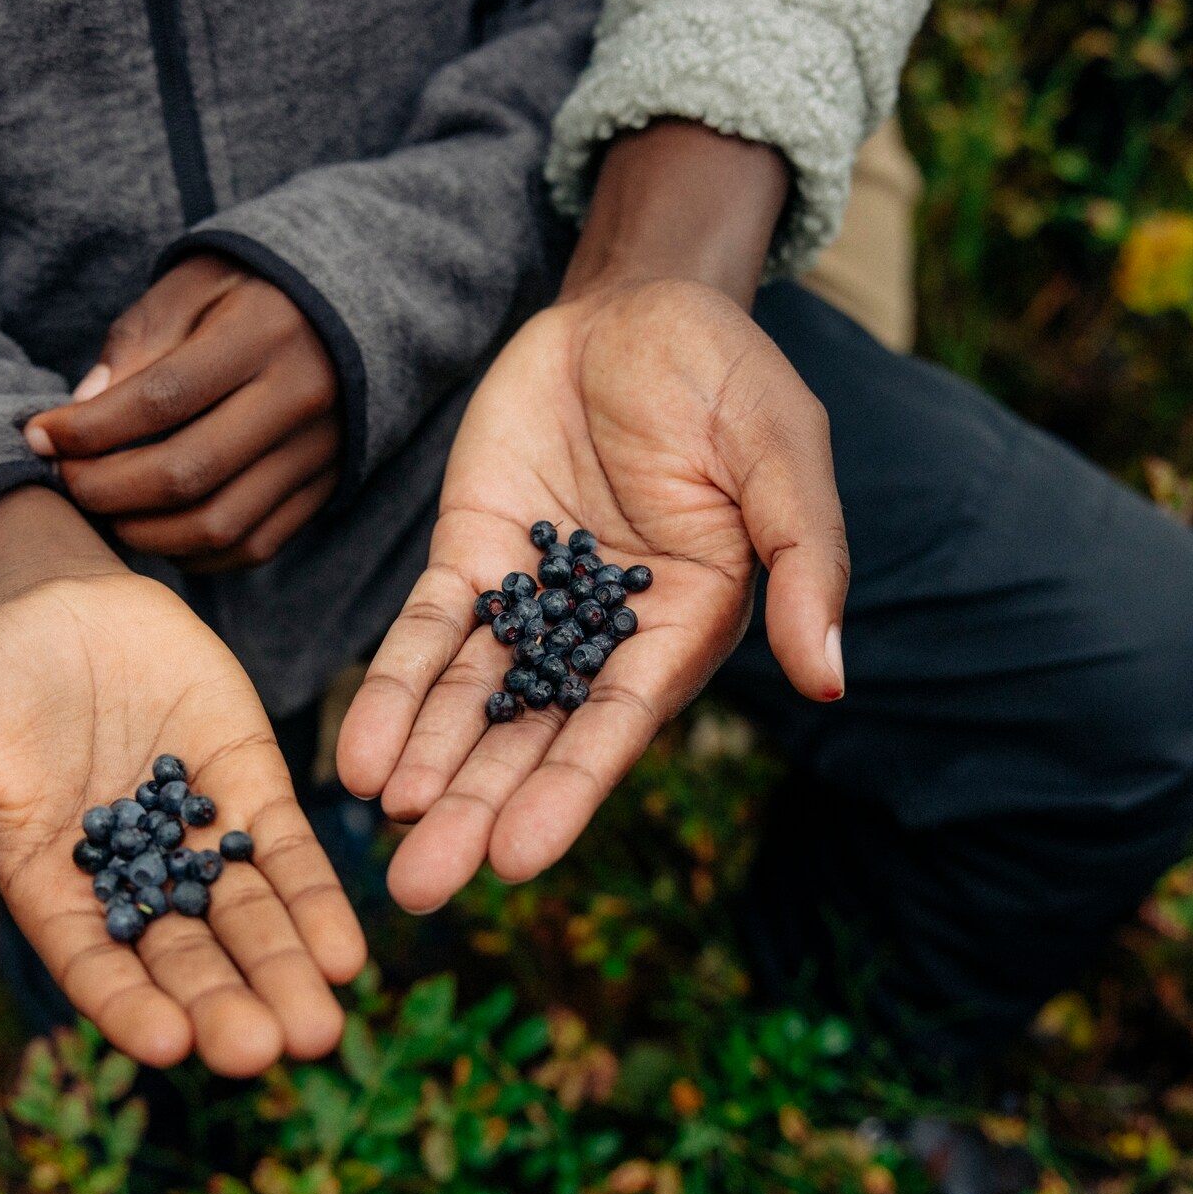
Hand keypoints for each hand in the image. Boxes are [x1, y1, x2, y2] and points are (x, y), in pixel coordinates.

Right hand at [0, 512, 365, 1074]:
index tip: (170, 1044)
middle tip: (266, 1050)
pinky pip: (286, 850)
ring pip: (247, 917)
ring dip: (284, 969)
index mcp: (55, 893)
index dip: (131, 1006)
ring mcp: (196, 836)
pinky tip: (346, 951)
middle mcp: (134, 882)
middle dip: (227, 1005)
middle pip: (186, 958)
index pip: (98, 966)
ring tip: (320, 1024)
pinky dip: (315, 898)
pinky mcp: (248, 784)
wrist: (52, 598)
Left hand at [25, 255, 341, 571]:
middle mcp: (300, 398)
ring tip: (105, 510)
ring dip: (144, 533)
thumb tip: (80, 410)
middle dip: (105, 489)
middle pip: (186, 473)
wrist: (350, 309)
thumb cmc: (248, 292)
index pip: (161, 399)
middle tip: (67, 480)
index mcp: (263, 333)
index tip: (39, 436)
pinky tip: (156, 528)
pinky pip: (252, 545)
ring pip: (218, 524)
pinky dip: (193, 552)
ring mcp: (318, 451)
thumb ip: (137, 341)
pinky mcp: (325, 487)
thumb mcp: (191, 285)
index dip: (88, 429)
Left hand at [335, 279, 848, 911]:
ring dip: (427, 767)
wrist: (633, 307)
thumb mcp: (781, 451)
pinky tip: (360, 752)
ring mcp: (532, 605)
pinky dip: (395, 691)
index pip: (619, 724)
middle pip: (532, 737)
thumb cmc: (726, 376)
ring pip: (471, 701)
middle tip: (417, 886)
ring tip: (381, 830)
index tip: (516, 858)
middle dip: (476, 809)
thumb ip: (803, 558)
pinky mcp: (470, 563)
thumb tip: (832, 675)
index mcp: (685, 629)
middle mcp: (604, 639)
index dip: (568, 790)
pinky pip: (427, 636)